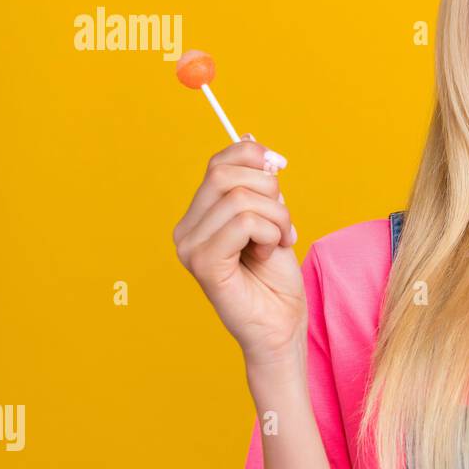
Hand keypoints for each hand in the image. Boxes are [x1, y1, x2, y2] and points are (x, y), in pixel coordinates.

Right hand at [172, 135, 305, 369]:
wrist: (280, 326)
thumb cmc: (275, 278)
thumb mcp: (272, 218)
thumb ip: (259, 185)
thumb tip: (251, 142)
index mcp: (198, 216)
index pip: (218, 162)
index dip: (253, 155)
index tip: (280, 166)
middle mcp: (185, 229)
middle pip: (226, 174)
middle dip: (270, 190)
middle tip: (283, 222)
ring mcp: (190, 247)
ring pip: (242, 198)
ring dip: (277, 217)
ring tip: (278, 241)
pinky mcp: (204, 264)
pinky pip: (245, 222)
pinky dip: (270, 232)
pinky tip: (268, 252)